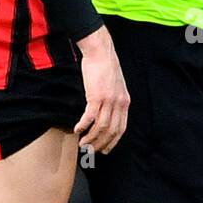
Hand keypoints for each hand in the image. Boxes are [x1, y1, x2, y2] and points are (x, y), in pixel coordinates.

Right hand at [74, 25, 129, 152]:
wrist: (101, 52)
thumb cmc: (105, 67)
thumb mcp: (115, 86)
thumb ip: (113, 100)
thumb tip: (106, 112)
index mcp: (125, 102)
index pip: (121, 129)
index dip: (112, 142)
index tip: (104, 149)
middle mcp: (119, 104)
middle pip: (111, 131)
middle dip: (100, 144)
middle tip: (90, 150)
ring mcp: (108, 101)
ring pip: (101, 127)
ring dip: (91, 138)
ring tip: (82, 144)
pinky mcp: (96, 96)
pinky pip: (90, 117)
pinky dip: (83, 126)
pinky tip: (77, 130)